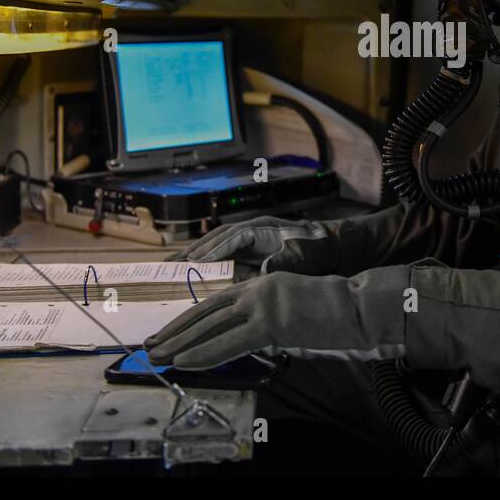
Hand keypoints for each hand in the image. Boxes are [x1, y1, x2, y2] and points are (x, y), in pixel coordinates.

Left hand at [144, 266, 410, 369]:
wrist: (357, 307)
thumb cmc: (333, 315)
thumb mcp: (293, 315)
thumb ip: (267, 325)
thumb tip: (250, 343)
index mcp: (262, 286)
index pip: (216, 304)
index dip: (189, 320)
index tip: (168, 334)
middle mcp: (257, 290)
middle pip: (206, 312)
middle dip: (175, 331)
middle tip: (149, 345)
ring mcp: (262, 304)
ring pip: (210, 326)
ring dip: (180, 343)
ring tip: (156, 355)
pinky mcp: (270, 322)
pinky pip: (229, 342)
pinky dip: (203, 353)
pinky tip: (182, 361)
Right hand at [167, 216, 337, 275]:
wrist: (328, 245)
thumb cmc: (316, 250)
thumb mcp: (304, 255)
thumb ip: (284, 260)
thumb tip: (263, 271)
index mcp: (263, 228)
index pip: (234, 237)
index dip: (216, 249)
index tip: (197, 261)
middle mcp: (251, 230)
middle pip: (218, 237)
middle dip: (196, 250)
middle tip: (172, 263)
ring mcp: (249, 239)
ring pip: (217, 244)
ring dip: (196, 254)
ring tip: (172, 266)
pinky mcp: (249, 249)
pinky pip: (223, 254)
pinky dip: (206, 260)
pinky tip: (192, 271)